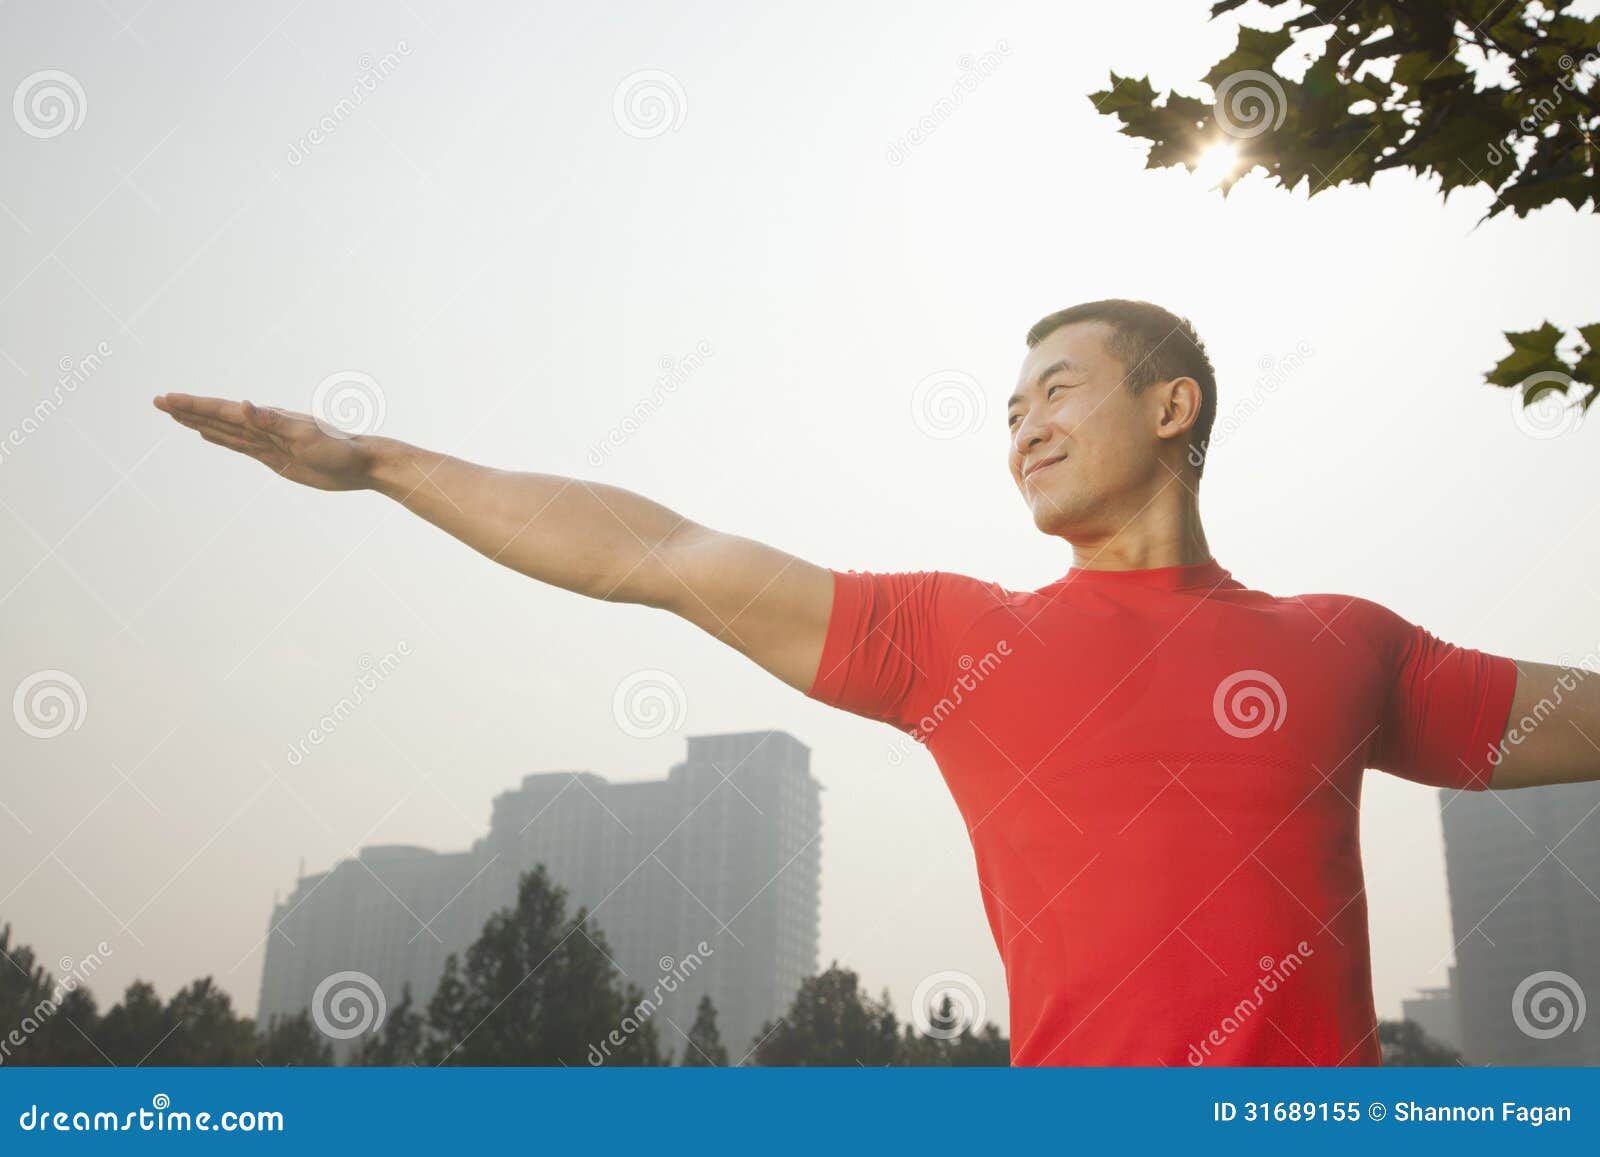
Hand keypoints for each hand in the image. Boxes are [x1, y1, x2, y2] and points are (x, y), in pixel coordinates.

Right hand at [153, 393, 380, 491]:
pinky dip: (220, 439)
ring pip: (224, 430)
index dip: (194, 405)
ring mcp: (267, 441)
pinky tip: (208, 434)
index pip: (223, 410)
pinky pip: (240, 446)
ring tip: (176, 414)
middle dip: (188, 409)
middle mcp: (264, 426)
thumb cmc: (340, 449)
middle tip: (158, 401)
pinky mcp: (274, 457)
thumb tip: (245, 405)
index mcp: (268, 419)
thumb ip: (275, 421)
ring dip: (199, 422)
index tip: (166, 399)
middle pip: (217, 416)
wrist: (363, 464)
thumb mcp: (307, 436)